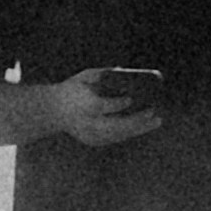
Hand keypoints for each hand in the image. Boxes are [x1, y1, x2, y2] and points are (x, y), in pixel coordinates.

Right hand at [47, 69, 168, 144]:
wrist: (54, 111)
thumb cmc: (73, 89)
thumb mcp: (84, 77)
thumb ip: (102, 74)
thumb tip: (121, 70)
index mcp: (81, 106)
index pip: (100, 107)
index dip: (117, 104)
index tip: (131, 99)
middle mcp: (87, 123)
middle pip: (114, 125)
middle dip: (135, 120)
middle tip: (152, 111)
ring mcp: (90, 134)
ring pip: (118, 134)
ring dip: (139, 128)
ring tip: (156, 121)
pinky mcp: (94, 141)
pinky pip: (116, 138)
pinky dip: (131, 132)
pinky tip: (145, 127)